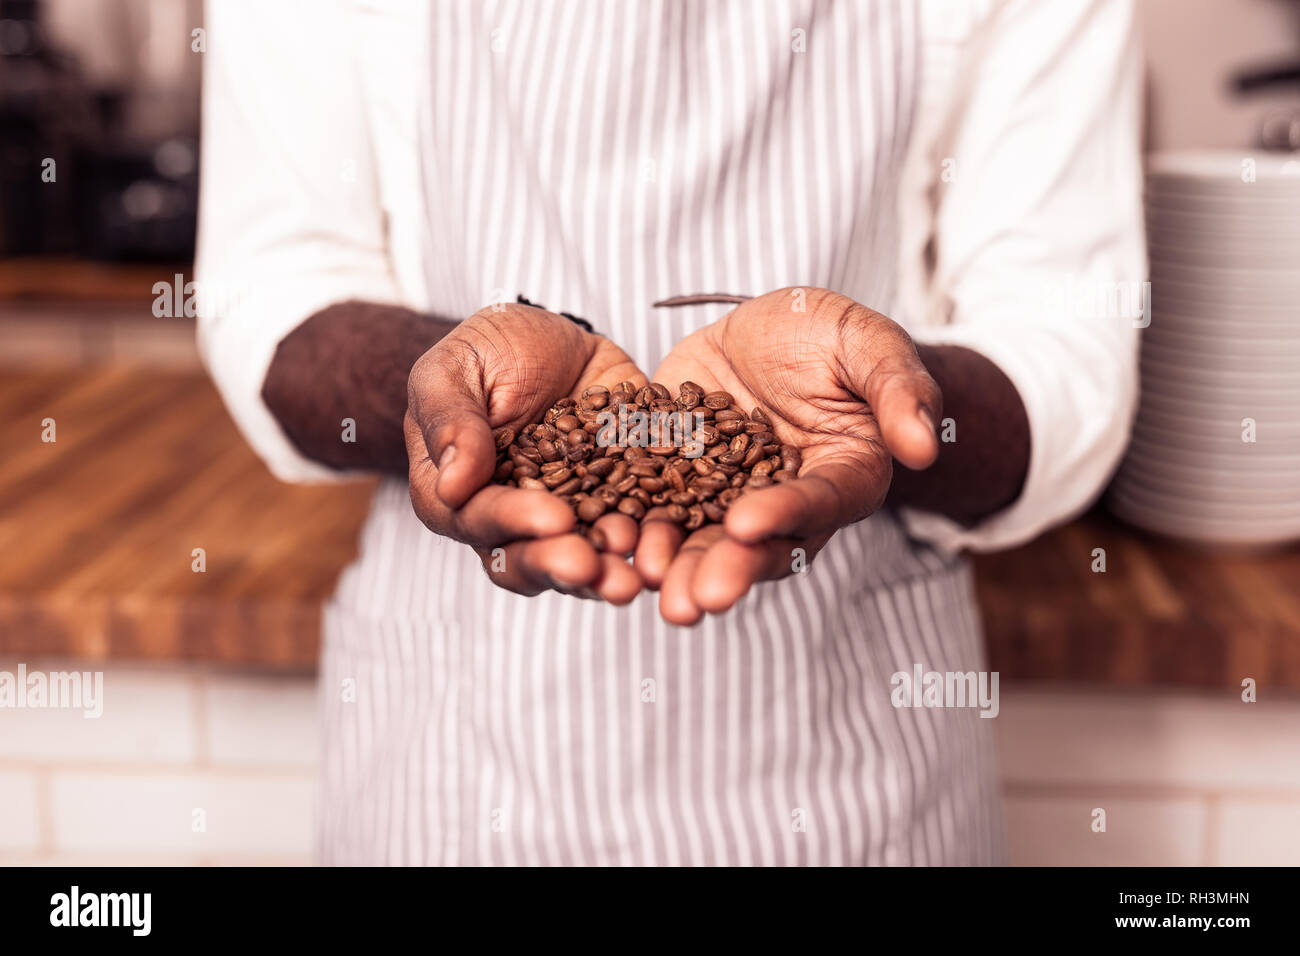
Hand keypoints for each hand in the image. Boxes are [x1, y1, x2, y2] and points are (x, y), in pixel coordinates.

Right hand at [405, 302, 646, 602]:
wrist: (552, 335)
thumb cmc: (485, 352)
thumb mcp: (451, 371)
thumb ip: (449, 423)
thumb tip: (451, 487)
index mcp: (459, 497)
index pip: (479, 520)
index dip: (515, 523)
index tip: (553, 518)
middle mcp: (515, 519)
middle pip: (530, 559)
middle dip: (562, 566)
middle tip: (593, 567)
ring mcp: (571, 513)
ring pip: (583, 556)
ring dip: (607, 570)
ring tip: (634, 575)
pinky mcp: (620, 498)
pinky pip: (637, 523)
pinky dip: (653, 535)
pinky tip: (676, 535)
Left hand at [636, 288, 941, 624]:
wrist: (764, 329)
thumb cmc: (830, 335)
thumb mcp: (867, 343)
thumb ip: (899, 389)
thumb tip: (925, 447)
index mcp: (843, 476)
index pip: (819, 501)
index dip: (785, 515)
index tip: (748, 526)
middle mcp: (785, 501)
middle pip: (759, 544)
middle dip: (724, 571)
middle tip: (690, 601)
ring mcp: (726, 496)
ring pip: (701, 538)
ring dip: (673, 566)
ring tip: (641, 584)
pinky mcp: (675, 478)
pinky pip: (650, 506)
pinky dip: (629, 526)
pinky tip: (600, 542)